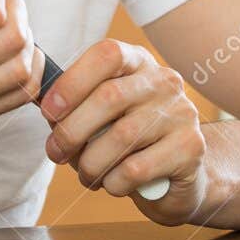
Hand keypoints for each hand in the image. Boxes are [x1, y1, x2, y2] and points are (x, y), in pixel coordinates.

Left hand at [40, 40, 206, 223]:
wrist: (179, 177)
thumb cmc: (131, 144)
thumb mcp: (103, 117)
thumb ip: (77, 107)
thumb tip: (47, 108)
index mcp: (139, 63)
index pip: (107, 54)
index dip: (72, 81)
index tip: (49, 111)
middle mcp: (164, 82)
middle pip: (109, 96)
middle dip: (72, 130)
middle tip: (56, 152)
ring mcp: (182, 113)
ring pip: (121, 136)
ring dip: (91, 163)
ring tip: (87, 175)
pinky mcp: (191, 148)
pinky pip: (136, 168)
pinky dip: (114, 182)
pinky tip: (115, 184)